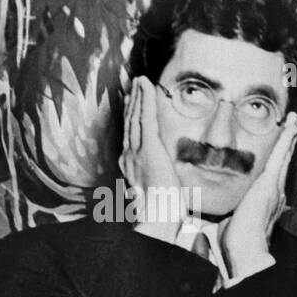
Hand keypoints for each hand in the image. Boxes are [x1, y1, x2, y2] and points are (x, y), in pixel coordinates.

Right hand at [120, 77, 183, 240]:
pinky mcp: (149, 148)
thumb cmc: (162, 209)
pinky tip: (146, 85)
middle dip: (132, 102)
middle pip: (130, 122)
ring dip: (138, 96)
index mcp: (131, 165)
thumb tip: (166, 178)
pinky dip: (145, 99)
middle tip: (135, 85)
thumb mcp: (158, 190)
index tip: (133, 103)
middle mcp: (130, 155)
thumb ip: (158, 180)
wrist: (158, 216)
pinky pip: (145, 118)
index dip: (131, 117)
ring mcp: (137, 151)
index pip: (131, 135)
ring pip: (135, 117)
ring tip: (140, 81)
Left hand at [218, 113, 296, 278]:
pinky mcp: (271, 182)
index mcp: (265, 200)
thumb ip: (228, 209)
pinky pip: (281, 155)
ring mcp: (274, 185)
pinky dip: (287, 139)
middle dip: (287, 144)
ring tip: (294, 121)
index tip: (279, 148)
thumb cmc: (235, 239)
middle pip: (282, 162)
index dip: (277, 159)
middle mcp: (274, 191)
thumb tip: (215, 209)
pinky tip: (291, 125)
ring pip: (284, 155)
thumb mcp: (230, 218)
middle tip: (292, 127)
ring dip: (289, 137)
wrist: (244, 247)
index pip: (272, 174)